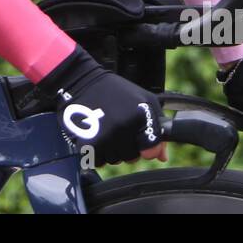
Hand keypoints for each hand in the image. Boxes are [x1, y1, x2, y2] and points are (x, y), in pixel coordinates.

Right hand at [38, 44, 167, 164]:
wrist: (81, 82)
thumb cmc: (114, 91)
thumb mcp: (143, 100)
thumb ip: (156, 127)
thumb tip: (161, 156)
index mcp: (141, 116)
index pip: (151, 150)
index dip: (147, 148)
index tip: (140, 141)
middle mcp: (124, 127)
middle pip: (132, 157)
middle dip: (127, 148)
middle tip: (118, 130)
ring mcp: (106, 136)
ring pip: (115, 160)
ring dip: (111, 151)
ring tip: (105, 130)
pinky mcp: (88, 143)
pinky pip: (98, 161)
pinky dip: (96, 153)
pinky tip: (95, 136)